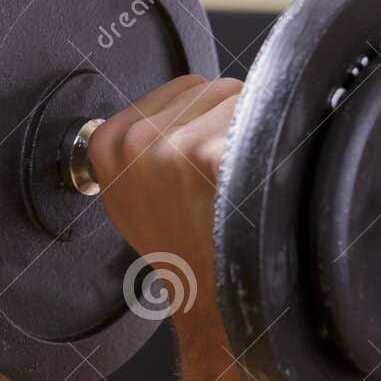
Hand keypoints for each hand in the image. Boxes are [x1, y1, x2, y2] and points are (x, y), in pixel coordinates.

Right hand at [87, 74, 242, 329]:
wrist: (207, 294)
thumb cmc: (180, 245)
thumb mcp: (132, 193)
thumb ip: (141, 142)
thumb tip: (178, 102)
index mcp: (111, 144)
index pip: (182, 87)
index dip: (203, 114)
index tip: (204, 150)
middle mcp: (137, 141)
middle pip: (213, 89)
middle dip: (227, 121)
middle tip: (224, 172)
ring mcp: (173, 146)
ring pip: (240, 101)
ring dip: (252, 130)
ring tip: (237, 179)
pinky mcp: (210, 154)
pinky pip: (261, 121)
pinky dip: (270, 147)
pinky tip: (253, 181)